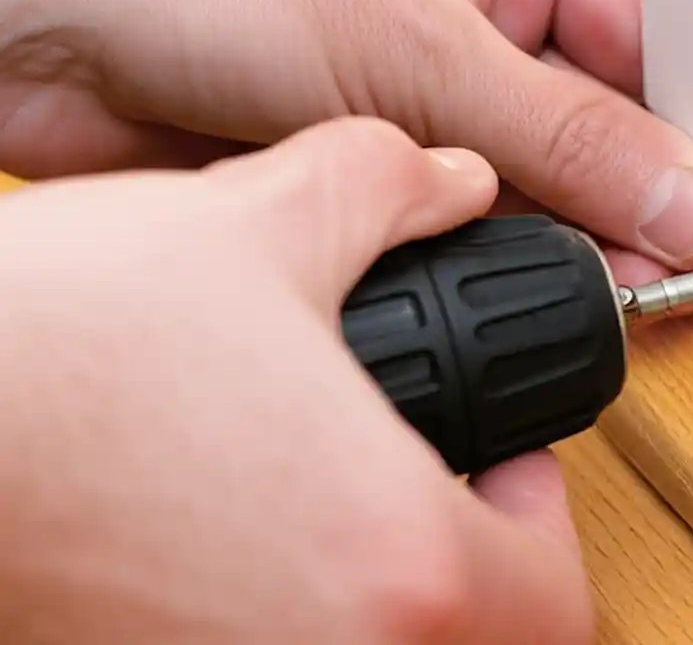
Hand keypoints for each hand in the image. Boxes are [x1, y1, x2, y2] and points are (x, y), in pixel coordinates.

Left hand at [0, 0, 692, 285]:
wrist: (36, 19)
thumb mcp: (414, 45)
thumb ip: (560, 137)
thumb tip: (680, 197)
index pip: (645, 40)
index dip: (692, 124)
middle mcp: (474, 21)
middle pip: (599, 122)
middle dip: (635, 196)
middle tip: (677, 262)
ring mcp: (425, 102)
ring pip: (536, 187)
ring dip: (570, 238)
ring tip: (615, 283)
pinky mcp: (375, 173)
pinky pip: (466, 230)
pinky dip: (495, 265)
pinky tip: (521, 284)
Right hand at [0, 119, 591, 643]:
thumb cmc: (53, 347)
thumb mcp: (251, 226)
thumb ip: (384, 188)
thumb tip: (446, 180)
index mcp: (394, 561)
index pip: (552, 599)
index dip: (535, 521)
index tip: (490, 468)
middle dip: (465, 567)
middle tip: (412, 489)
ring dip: (374, 599)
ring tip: (317, 510)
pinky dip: (279, 619)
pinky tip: (226, 545)